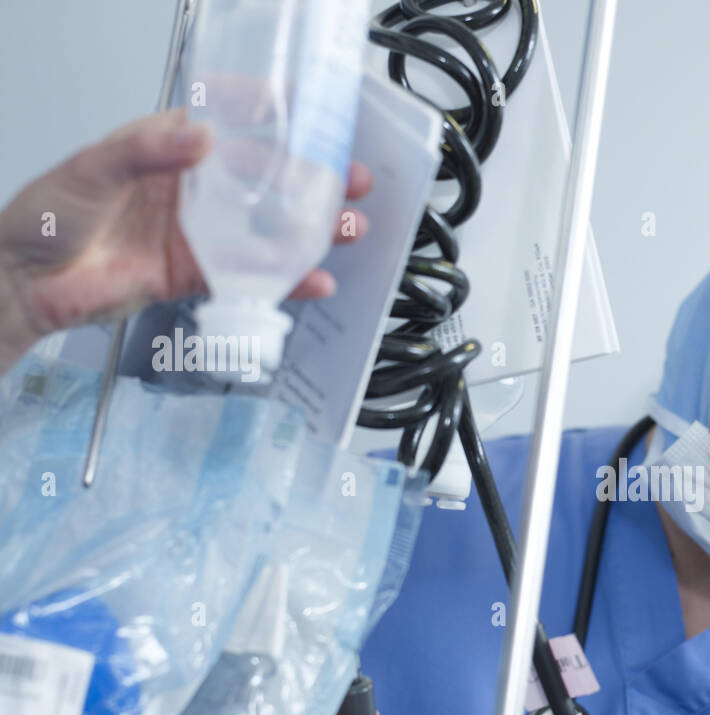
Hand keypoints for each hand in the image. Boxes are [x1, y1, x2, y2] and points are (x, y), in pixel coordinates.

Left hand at [0, 107, 371, 366]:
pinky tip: (316, 279)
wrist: (25, 282)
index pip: (229, 121)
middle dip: (313, 178)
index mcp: (168, 149)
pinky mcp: (197, 276)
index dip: (272, 113)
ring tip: (348, 227)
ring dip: (312, 229)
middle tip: (350, 179)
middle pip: (265, 180)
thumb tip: (202, 137)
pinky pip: (252, 277)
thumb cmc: (48, 216)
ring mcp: (199, 235)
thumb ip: (148, 151)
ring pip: (269, 229)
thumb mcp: (94, 167)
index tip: (312, 110)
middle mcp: (191, 190)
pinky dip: (287, 281)